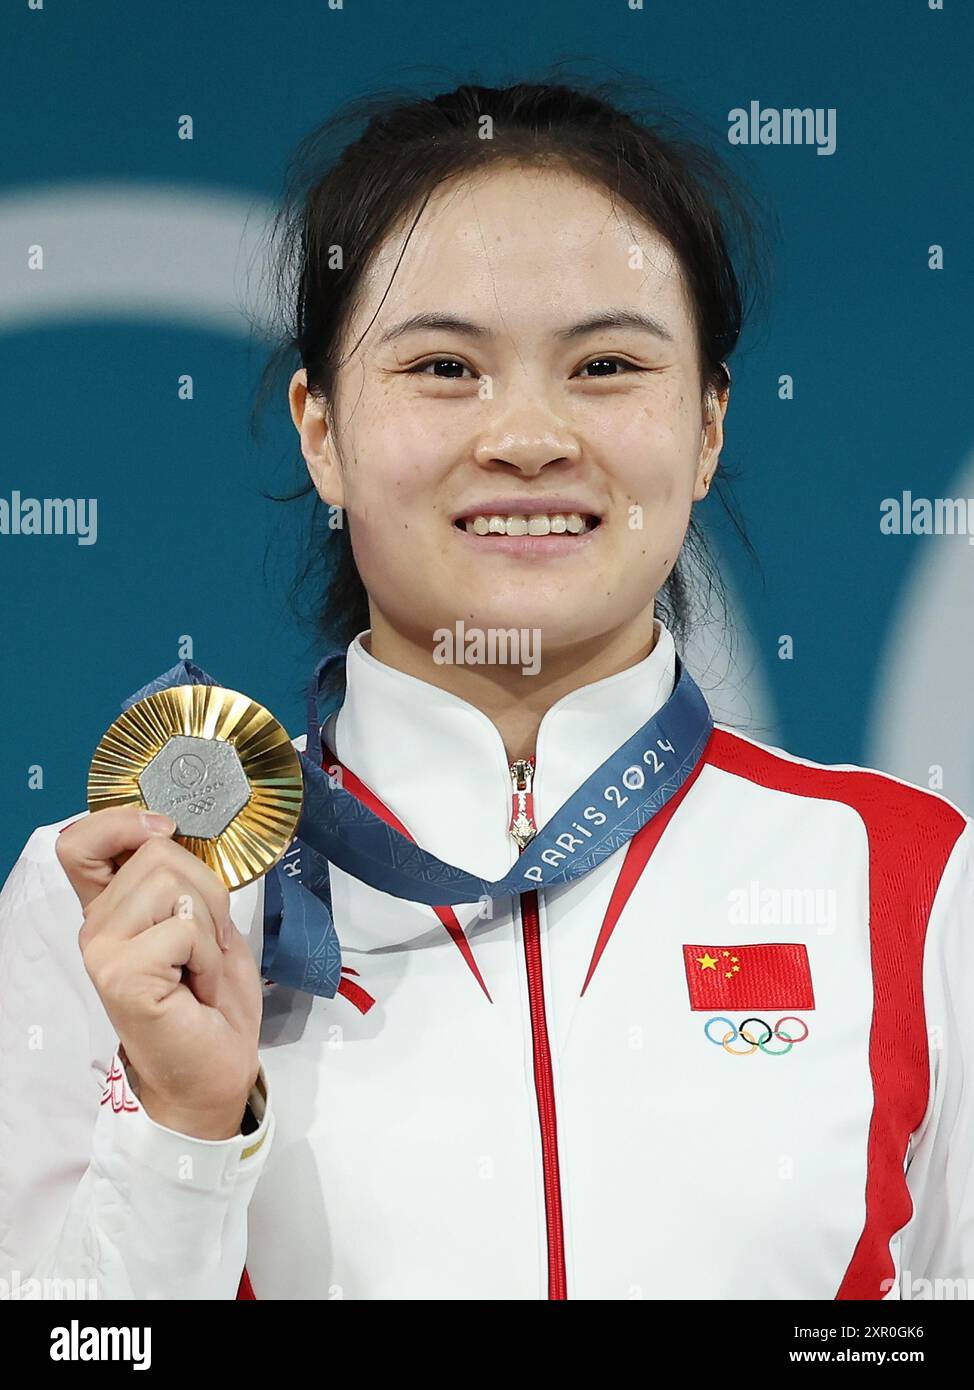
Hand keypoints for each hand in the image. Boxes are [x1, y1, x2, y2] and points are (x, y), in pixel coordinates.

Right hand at [56, 806, 262, 1138]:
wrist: (215, 1070)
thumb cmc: (211, 999)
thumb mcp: (203, 922)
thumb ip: (180, 881)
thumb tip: (177, 834)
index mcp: (111, 908)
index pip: (79, 842)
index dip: (121, 820)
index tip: (163, 830)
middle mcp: (96, 926)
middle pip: (157, 852)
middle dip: (208, 890)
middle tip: (206, 944)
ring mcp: (102, 951)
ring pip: (174, 882)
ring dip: (210, 925)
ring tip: (201, 967)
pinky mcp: (121, 976)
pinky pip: (185, 927)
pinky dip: (208, 956)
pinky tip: (198, 988)